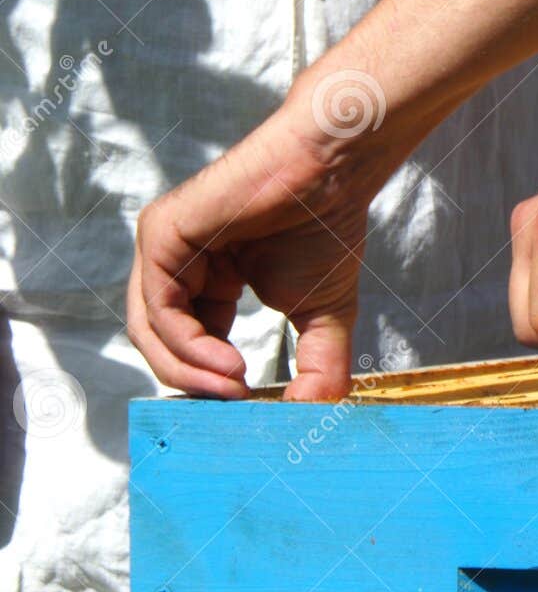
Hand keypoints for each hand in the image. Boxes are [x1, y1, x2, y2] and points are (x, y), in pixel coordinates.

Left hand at [128, 93, 390, 401]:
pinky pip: (160, 307)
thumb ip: (317, 368)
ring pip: (152, 331)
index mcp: (206, 280)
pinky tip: (228, 365)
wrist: (332, 174)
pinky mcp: (160, 235)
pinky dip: (189, 346)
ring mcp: (164, 247)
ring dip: (191, 372)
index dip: (212, 381)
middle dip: (194, 384)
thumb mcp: (323, 318)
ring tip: (234, 391)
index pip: (188, 342)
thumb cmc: (328, 230)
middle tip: (233, 409)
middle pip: (160, 343)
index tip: (248, 409)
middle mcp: (177, 264)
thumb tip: (312, 417)